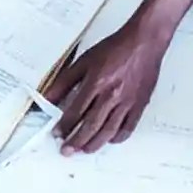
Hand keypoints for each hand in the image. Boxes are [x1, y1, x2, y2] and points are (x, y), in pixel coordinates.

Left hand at [43, 25, 167, 154]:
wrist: (144, 42)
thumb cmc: (116, 48)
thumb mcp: (84, 61)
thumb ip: (64, 82)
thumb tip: (48, 97)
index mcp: (96, 82)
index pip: (76, 112)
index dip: (64, 125)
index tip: (58, 133)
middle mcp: (112, 95)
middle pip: (91, 126)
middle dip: (76, 141)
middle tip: (67, 150)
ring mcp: (128, 102)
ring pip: (108, 131)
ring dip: (94, 144)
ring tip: (84, 150)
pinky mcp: (140, 104)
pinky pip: (128, 128)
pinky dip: (117, 137)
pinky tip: (109, 139)